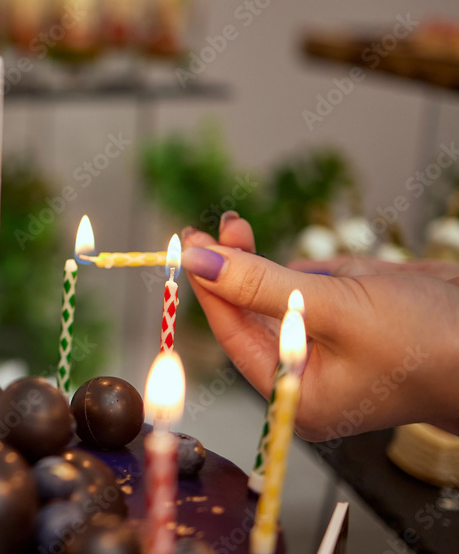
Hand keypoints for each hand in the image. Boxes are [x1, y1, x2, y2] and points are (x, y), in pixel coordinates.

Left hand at [181, 211, 458, 439]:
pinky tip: (356, 277)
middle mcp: (306, 377)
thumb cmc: (428, 339)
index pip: (233, 334)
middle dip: (239, 270)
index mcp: (297, 394)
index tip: (192, 244)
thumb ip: (260, 284)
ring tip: (328, 269)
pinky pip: (314, 290)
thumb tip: (199, 262)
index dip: (210, 287)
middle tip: (222, 226)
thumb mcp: (335, 307)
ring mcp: (328, 349)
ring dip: (286, 270)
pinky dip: (321, 274)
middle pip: (249, 315)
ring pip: (279, 297)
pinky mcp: (348, 323)